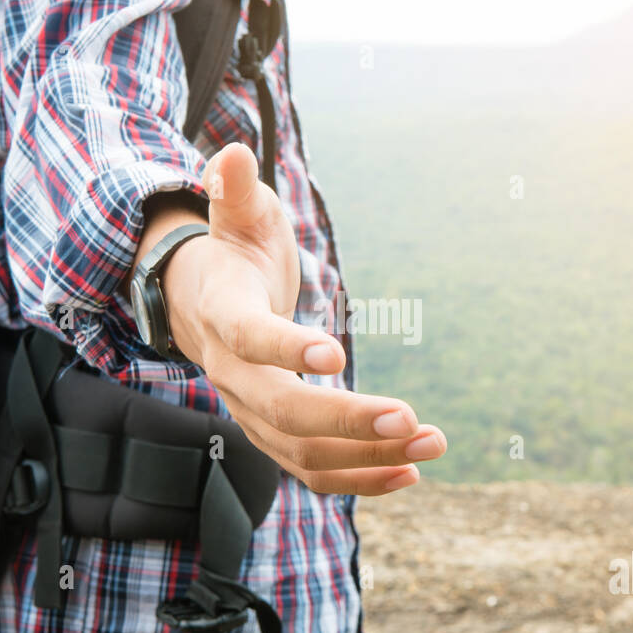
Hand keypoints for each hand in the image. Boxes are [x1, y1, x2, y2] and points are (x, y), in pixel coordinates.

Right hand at [139, 143, 445, 494]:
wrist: (200, 303)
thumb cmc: (233, 251)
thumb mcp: (238, 214)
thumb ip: (235, 190)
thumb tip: (232, 154)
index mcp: (223, 315)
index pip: (249, 339)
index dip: (287, 348)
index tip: (339, 355)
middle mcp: (230, 373)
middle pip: (281, 411)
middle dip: (346, 421)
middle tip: (411, 417)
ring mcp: (250, 412)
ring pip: (302, 452)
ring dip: (368, 456)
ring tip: (432, 443)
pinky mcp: (272, 434)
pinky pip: (312, 469)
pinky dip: (360, 478)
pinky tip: (409, 472)